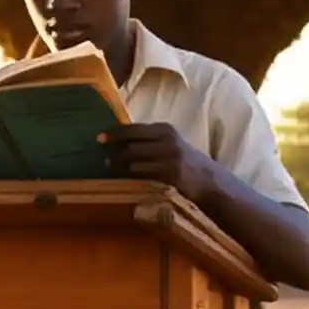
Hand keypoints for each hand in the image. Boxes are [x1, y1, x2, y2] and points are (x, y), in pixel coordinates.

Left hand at [102, 123, 217, 202]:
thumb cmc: (182, 160)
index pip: (134, 128)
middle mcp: (168, 141)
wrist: (209, 180)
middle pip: (132, 143)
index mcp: (165, 130)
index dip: (115, 132)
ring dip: (118, 163)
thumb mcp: (169, 142)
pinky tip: (122, 176)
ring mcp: (170, 158)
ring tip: (107, 165)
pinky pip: (143, 174)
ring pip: (135, 160)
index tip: (99, 136)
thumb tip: (116, 136)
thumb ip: (148, 138)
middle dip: (114, 149)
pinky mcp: (171, 175)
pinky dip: (130, 175)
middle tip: (99, 153)